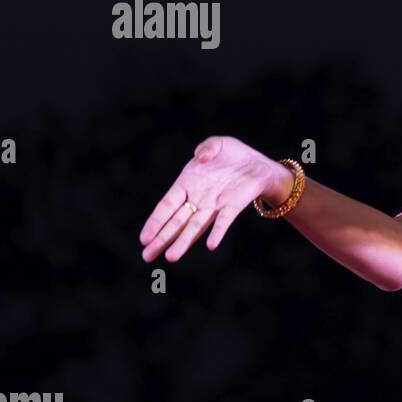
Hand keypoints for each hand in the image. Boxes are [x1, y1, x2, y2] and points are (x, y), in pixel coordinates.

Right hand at [139, 135, 287, 262]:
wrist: (258, 164)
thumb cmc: (232, 154)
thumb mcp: (217, 144)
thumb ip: (207, 148)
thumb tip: (200, 158)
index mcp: (186, 184)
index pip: (166, 206)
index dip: (155, 221)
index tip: (143, 238)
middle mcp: (197, 199)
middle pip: (176, 222)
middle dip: (161, 239)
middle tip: (147, 256)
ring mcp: (214, 205)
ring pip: (195, 226)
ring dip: (184, 241)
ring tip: (171, 257)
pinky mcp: (233, 206)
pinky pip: (223, 221)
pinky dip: (217, 232)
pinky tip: (211, 244)